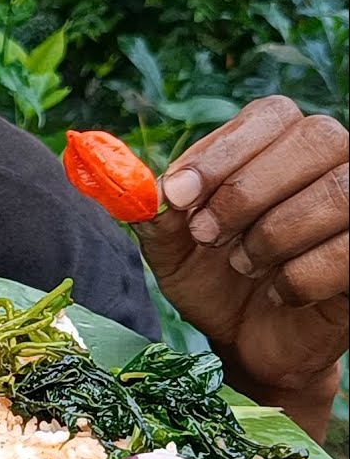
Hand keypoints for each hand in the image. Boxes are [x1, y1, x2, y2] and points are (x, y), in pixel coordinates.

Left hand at [133, 95, 348, 437]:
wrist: (247, 344)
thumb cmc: (213, 280)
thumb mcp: (171, 246)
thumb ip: (155, 211)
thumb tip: (129, 183)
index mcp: (280, 144)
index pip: (270, 114)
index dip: (222, 151)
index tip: (177, 195)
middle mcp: (332, 164)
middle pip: (314, 139)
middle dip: (247, 190)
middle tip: (206, 235)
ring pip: (339, 190)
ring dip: (274, 232)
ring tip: (242, 264)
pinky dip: (302, 275)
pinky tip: (279, 292)